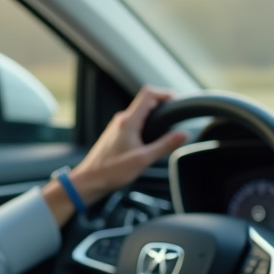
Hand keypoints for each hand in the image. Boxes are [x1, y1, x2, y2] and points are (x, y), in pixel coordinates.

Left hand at [42, 86, 186, 225]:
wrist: (90, 180)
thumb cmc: (112, 171)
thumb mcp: (143, 159)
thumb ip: (164, 145)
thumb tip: (183, 134)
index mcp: (128, 121)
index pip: (148, 94)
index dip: (165, 93)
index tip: (178, 102)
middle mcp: (122, 119)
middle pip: (145, 101)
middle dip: (163, 103)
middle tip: (177, 114)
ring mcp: (117, 126)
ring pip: (140, 112)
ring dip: (154, 114)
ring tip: (168, 124)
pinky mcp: (116, 134)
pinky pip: (134, 121)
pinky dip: (146, 123)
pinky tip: (151, 136)